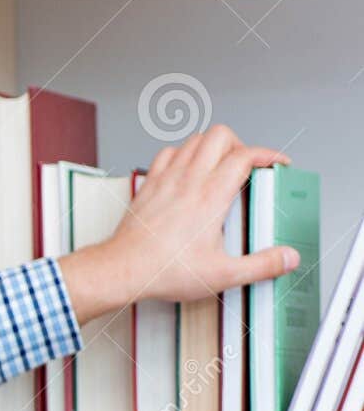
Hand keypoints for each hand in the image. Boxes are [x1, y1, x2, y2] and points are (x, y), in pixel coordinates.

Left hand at [58, 125, 298, 324]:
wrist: (123, 270)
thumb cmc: (164, 271)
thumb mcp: (223, 275)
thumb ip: (261, 265)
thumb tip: (288, 258)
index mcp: (211, 197)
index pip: (245, 156)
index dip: (268, 154)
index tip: (277, 163)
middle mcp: (189, 180)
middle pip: (220, 135)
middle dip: (239, 144)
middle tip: (245, 165)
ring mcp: (166, 179)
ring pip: (194, 139)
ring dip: (212, 146)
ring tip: (220, 166)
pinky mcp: (149, 185)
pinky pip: (168, 153)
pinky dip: (183, 154)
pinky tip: (187, 171)